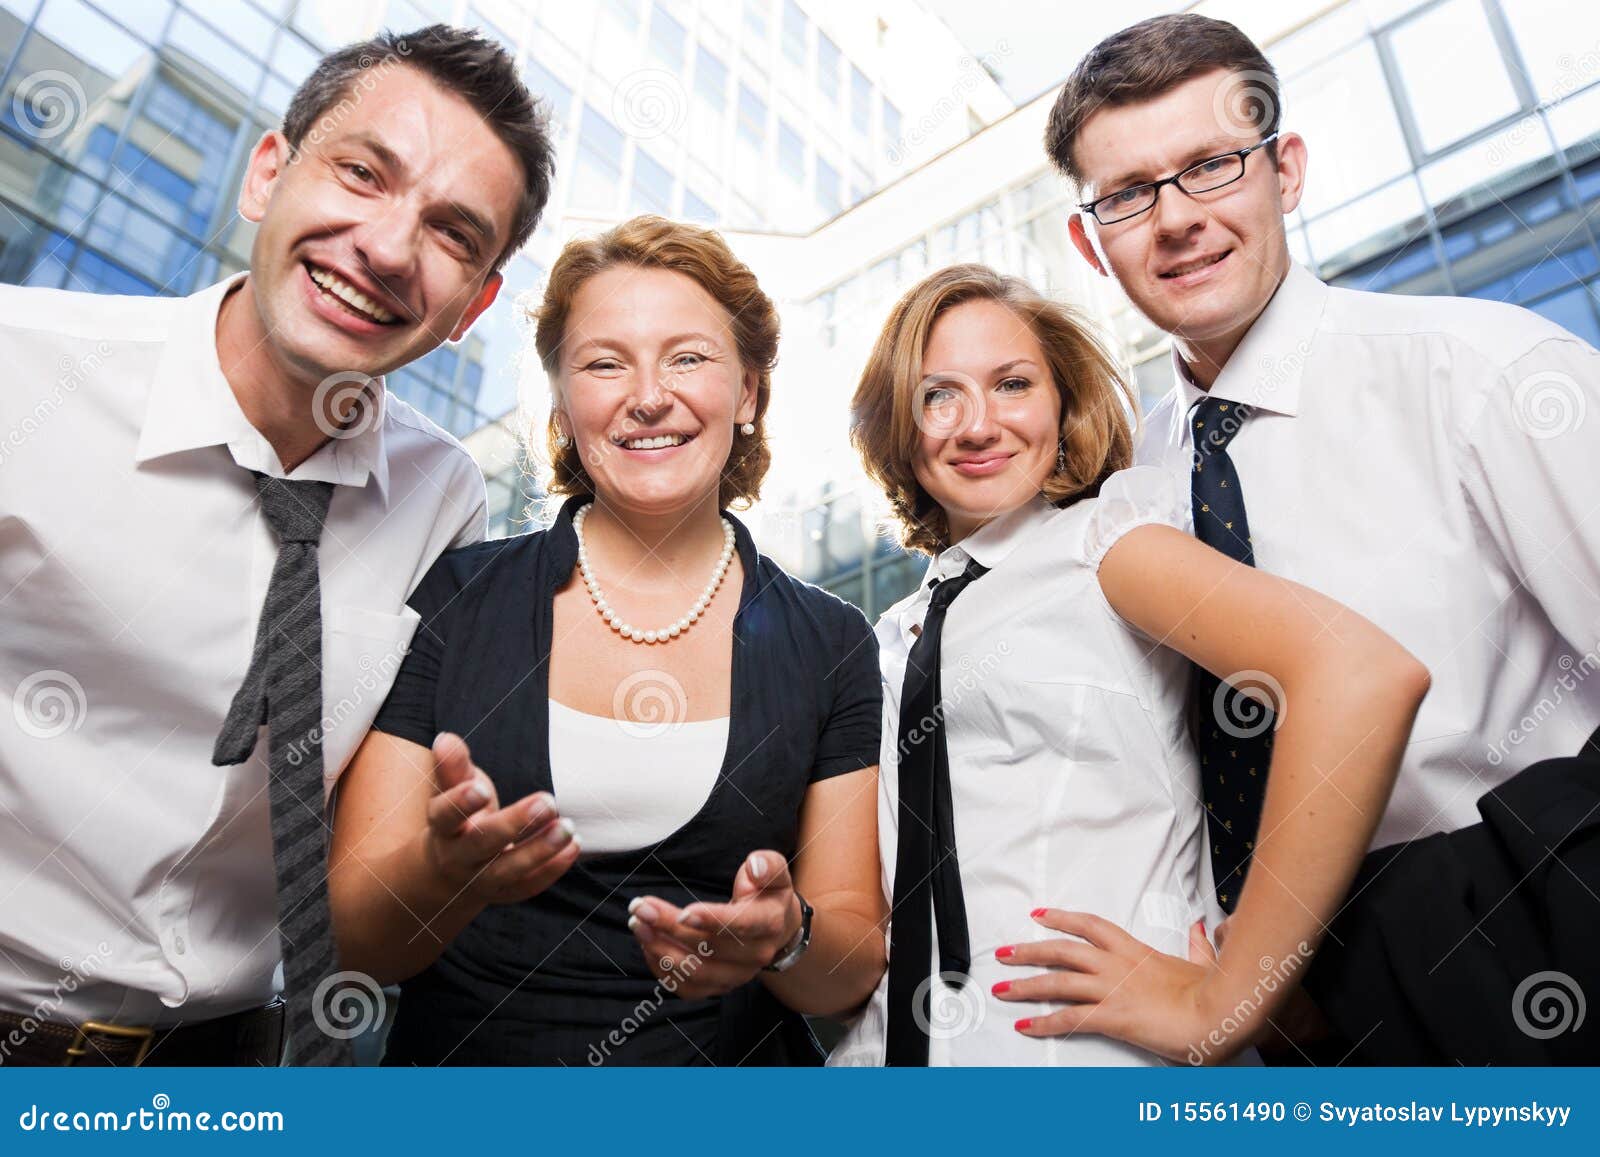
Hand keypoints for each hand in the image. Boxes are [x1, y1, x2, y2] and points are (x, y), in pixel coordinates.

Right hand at [423, 732, 580, 904]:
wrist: (449, 869)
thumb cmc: (458, 817)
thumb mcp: (452, 791)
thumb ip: (454, 767)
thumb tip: (446, 738)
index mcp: (443, 827)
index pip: (445, 816)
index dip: (460, 803)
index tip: (481, 787)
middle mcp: (458, 857)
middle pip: (482, 843)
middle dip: (514, 824)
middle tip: (548, 802)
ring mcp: (481, 879)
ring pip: (509, 870)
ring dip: (541, 850)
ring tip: (569, 828)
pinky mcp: (505, 892)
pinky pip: (528, 885)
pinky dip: (552, 868)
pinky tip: (574, 845)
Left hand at [626, 851, 801, 999]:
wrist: (776, 928)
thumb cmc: (766, 893)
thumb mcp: (774, 870)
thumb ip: (767, 864)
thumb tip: (754, 867)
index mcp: (769, 923)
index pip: (742, 925)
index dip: (712, 921)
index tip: (683, 912)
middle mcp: (755, 955)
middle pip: (709, 948)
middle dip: (670, 927)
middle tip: (640, 907)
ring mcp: (737, 976)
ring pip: (695, 973)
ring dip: (660, 950)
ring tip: (638, 924)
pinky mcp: (720, 987)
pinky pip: (687, 988)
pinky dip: (662, 969)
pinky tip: (647, 943)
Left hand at [991, 908, 1246, 1063]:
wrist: (1220, 1012)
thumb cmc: (1215, 991)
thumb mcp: (1204, 962)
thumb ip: (1198, 945)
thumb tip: (1201, 926)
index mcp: (1135, 950)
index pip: (1090, 925)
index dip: (1061, 918)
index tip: (1038, 915)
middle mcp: (1117, 965)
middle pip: (1061, 951)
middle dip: (1028, 950)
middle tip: (1002, 952)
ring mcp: (1112, 989)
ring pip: (1057, 982)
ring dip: (1024, 985)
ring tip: (1001, 988)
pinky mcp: (1113, 1016)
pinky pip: (1070, 1018)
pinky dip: (1044, 1023)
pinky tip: (1026, 1026)